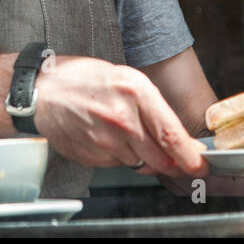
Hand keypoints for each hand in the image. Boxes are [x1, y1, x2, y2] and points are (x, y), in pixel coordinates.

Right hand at [33, 55, 208, 177]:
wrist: (43, 91)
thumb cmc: (84, 79)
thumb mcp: (126, 79)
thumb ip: (152, 108)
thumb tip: (177, 138)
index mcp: (135, 91)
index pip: (172, 134)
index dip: (191, 156)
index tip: (200, 164)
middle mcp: (122, 118)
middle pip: (161, 158)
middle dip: (172, 162)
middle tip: (174, 157)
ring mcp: (105, 140)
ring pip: (140, 163)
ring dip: (142, 156)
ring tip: (125, 132)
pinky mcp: (92, 155)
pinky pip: (117, 164)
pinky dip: (119, 156)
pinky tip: (106, 136)